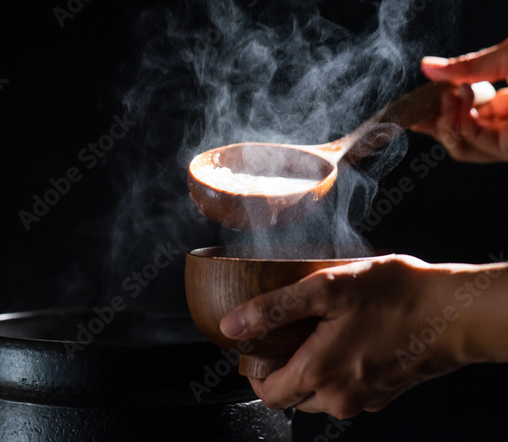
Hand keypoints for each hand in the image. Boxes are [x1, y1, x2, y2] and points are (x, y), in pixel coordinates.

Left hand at [218, 254, 507, 418]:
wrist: (456, 312)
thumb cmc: (395, 295)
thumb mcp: (324, 288)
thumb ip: (272, 309)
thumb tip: (232, 326)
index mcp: (318, 375)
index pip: (266, 393)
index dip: (255, 369)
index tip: (258, 345)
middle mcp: (338, 398)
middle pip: (291, 396)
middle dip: (283, 369)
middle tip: (289, 333)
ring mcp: (364, 400)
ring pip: (318, 396)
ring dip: (311, 371)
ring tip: (321, 332)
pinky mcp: (384, 394)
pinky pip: (347, 390)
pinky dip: (340, 371)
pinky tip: (349, 339)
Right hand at [410, 39, 507, 162]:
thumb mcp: (505, 57)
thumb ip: (466, 66)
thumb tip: (426, 66)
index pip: (466, 110)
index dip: (440, 107)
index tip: (419, 102)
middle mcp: (506, 122)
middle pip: (458, 131)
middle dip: (436, 118)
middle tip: (429, 101)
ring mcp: (507, 138)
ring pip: (460, 145)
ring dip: (444, 122)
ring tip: (448, 97)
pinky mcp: (507, 148)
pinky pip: (470, 144)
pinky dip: (457, 124)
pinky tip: (463, 103)